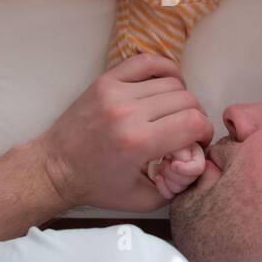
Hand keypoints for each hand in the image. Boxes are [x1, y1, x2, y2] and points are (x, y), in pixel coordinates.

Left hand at [36, 54, 212, 212]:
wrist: (56, 167)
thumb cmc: (98, 186)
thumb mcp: (144, 200)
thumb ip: (178, 184)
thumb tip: (200, 160)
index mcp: (138, 143)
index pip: (194, 123)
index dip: (205, 132)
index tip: (198, 142)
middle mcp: (127, 113)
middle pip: (187, 100)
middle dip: (195, 117)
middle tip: (185, 131)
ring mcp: (115, 92)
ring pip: (172, 82)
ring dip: (181, 98)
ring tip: (173, 113)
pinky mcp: (106, 80)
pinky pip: (148, 62)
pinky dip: (165, 70)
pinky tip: (166, 86)